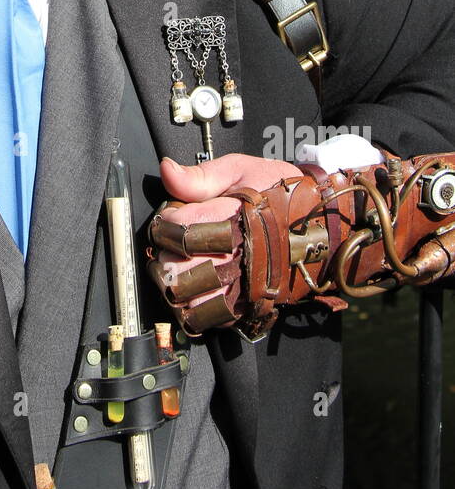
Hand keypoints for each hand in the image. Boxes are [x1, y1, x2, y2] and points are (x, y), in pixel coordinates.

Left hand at [148, 153, 301, 332]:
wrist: (322, 228)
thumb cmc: (280, 193)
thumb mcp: (243, 170)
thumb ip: (202, 175)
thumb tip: (166, 171)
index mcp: (231, 220)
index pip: (177, 227)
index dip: (167, 220)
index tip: (173, 215)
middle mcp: (236, 258)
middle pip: (176, 266)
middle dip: (165, 252)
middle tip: (171, 242)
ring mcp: (241, 287)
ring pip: (185, 297)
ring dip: (172, 282)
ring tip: (177, 265)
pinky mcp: (244, 307)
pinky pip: (203, 318)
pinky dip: (188, 307)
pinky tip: (190, 289)